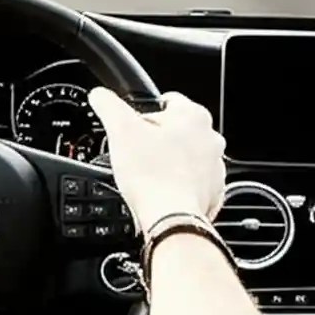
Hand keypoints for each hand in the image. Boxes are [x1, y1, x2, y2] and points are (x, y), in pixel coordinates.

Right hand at [89, 88, 225, 232]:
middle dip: (157, 140)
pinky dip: (178, 186)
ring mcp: (215, 167)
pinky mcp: (214, 191)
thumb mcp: (120, 130)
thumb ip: (109, 106)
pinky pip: (192, 183)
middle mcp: (210, 139)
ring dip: (169, 163)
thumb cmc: (152, 176)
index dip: (144, 114)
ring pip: (186, 157)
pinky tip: (161, 192)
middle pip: (176, 131)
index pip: (167, 102)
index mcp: (193, 116)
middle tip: (138, 154)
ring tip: (149, 176)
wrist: (171, 219)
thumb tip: (100, 96)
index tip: (133, 129)